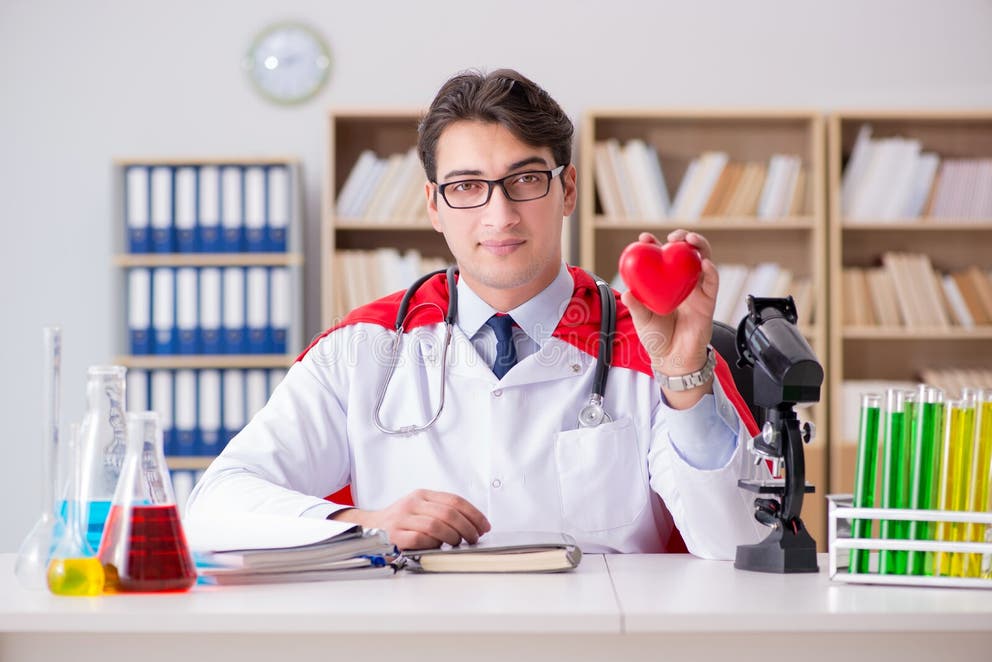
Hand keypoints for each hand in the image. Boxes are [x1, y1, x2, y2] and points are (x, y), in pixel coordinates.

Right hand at [331, 489, 490, 549]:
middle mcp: (412, 503)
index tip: (484, 525)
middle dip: (468, 527)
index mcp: (422, 495)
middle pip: (448, 513)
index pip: (454, 500)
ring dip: (453, 536)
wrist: (368, 527)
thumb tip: (472, 524)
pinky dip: (434, 543)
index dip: (473, 513)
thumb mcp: (419, 508)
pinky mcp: (395, 535)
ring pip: (437, 525)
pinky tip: (439, 546)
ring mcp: (402, 518)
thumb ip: (441, 511)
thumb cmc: (400, 521)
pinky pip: (421, 538)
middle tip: (474, 538)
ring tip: (458, 543)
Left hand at [620, 230, 716, 406]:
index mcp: (663, 282)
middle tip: (674, 236)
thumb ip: (636, 307)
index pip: (659, 257)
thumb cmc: (657, 338)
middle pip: (684, 253)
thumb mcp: (642, 321)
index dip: (653, 244)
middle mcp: (681, 282)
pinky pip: (712, 282)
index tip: (644, 238)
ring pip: (702, 261)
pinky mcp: (708, 301)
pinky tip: (704, 264)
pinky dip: (710, 271)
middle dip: (682, 238)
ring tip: (690, 240)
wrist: (674, 359)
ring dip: (699, 247)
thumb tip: (627, 293)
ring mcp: (696, 290)